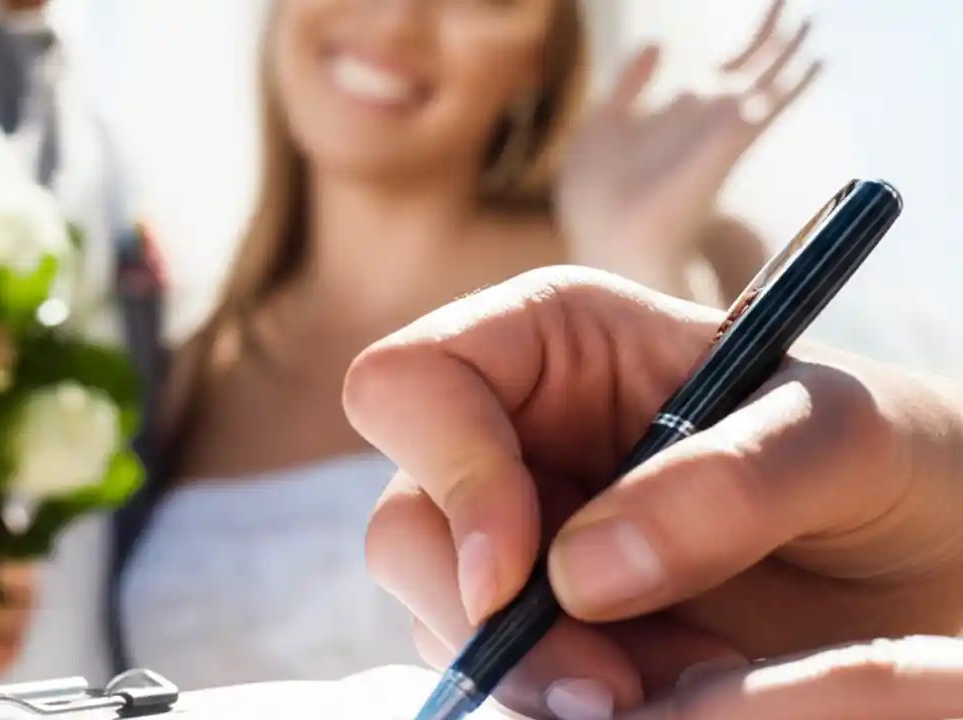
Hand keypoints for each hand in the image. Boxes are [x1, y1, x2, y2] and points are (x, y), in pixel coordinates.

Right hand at [343, 267, 962, 717]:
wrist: (928, 566)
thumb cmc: (890, 462)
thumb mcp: (845, 441)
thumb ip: (730, 482)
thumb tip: (578, 574)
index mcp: (555, 341)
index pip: (412, 382)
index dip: (446, 471)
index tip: (521, 572)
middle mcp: (516, 432)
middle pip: (403, 519)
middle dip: (483, 614)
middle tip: (606, 686)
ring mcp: (524, 531)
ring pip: (438, 610)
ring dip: (538, 671)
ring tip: (672, 684)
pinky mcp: (544, 617)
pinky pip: (498, 669)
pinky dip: (563, 698)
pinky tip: (665, 690)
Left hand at [555, 0, 820, 295]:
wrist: (612, 239)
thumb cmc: (597, 198)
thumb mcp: (603, 128)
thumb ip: (630, 85)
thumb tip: (659, 43)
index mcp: (682, 113)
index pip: (722, 68)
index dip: (748, 41)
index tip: (773, 8)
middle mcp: (710, 117)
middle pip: (751, 63)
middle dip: (772, 32)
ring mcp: (723, 125)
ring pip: (766, 73)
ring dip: (789, 46)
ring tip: (810, 17)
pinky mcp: (732, 136)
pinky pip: (772, 99)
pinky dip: (794, 80)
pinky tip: (817, 58)